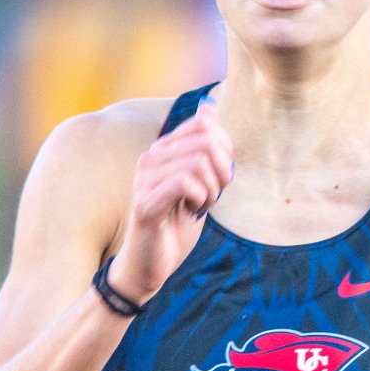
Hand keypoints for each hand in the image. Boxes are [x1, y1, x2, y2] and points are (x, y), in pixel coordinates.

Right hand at [107, 102, 232, 301]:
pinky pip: (185, 183)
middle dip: (222, 172)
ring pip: (198, 162)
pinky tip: (191, 211)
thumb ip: (206, 150)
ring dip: (211, 189)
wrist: (149, 265)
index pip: (205, 125)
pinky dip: (199, 198)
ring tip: (200, 205)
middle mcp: (150, 158)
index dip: (224, 150)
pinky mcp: (146, 202)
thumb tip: (209, 106)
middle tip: (212, 196)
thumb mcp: (200, 183)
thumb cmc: (175, 224)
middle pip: (207, 143)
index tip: (220, 177)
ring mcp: (145, 178)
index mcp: (163, 149)